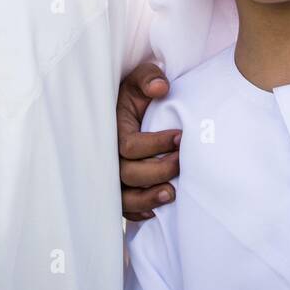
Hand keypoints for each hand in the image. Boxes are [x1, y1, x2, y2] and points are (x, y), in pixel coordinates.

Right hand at [118, 61, 179, 221]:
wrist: (131, 105)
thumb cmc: (136, 93)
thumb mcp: (140, 78)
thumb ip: (149, 77)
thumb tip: (161, 88)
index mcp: (112, 128)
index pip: (129, 145)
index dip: (155, 144)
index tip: (180, 136)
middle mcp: (107, 154)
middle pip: (127, 174)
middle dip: (157, 170)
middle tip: (181, 161)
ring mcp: (111, 173)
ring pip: (123, 197)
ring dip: (148, 198)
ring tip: (173, 193)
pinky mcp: (118, 188)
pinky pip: (124, 209)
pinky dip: (139, 212)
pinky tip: (158, 209)